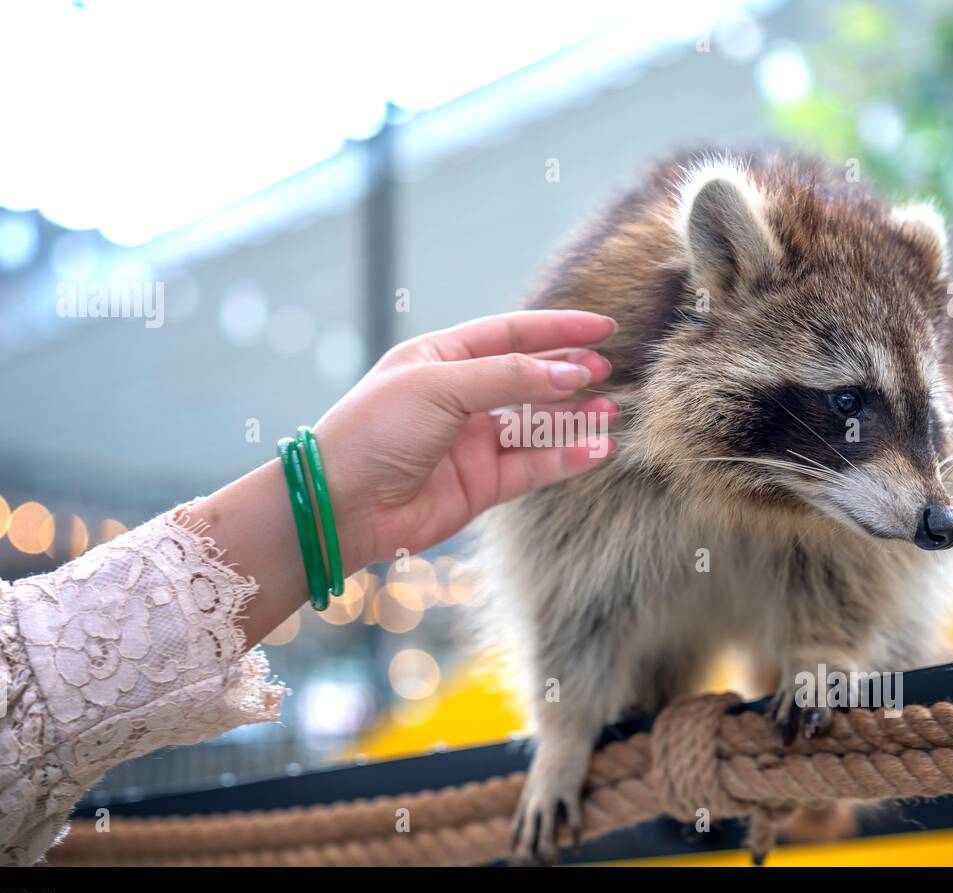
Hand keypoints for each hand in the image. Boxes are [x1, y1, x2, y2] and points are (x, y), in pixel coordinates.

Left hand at [314, 310, 618, 569]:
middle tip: (609, 369)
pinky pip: (533, 466)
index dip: (557, 329)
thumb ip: (509, 377)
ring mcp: (471, 443)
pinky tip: (594, 447)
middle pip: (528, 378)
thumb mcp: (440, 386)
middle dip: (570, 372)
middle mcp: (459, 397)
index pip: (510, 334)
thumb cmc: (375, 431)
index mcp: (440, 359)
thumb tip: (572, 372)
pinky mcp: (481, 485)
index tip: (603, 327)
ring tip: (611, 409)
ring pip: (536, 425)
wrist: (340, 505)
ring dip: (574, 416)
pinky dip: (565, 456)